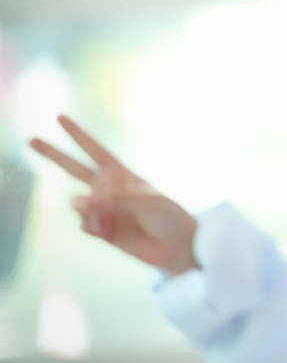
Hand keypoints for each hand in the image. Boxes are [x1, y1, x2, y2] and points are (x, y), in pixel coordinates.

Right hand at [29, 115, 197, 275]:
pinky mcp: (103, 231)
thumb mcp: (145, 200)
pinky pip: (85, 225)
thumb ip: (110, 200)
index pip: (95, 150)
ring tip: (101, 215)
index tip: (60, 117)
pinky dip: (91, 225)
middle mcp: (109, 190)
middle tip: (30, 139)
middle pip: (74, 168)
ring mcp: (105, 210)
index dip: (78, 134)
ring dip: (87, 208)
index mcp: (122, 174)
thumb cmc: (168, 215)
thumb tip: (77, 203)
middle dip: (53, 154)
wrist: (179, 245)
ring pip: (78, 204)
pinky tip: (104, 229)